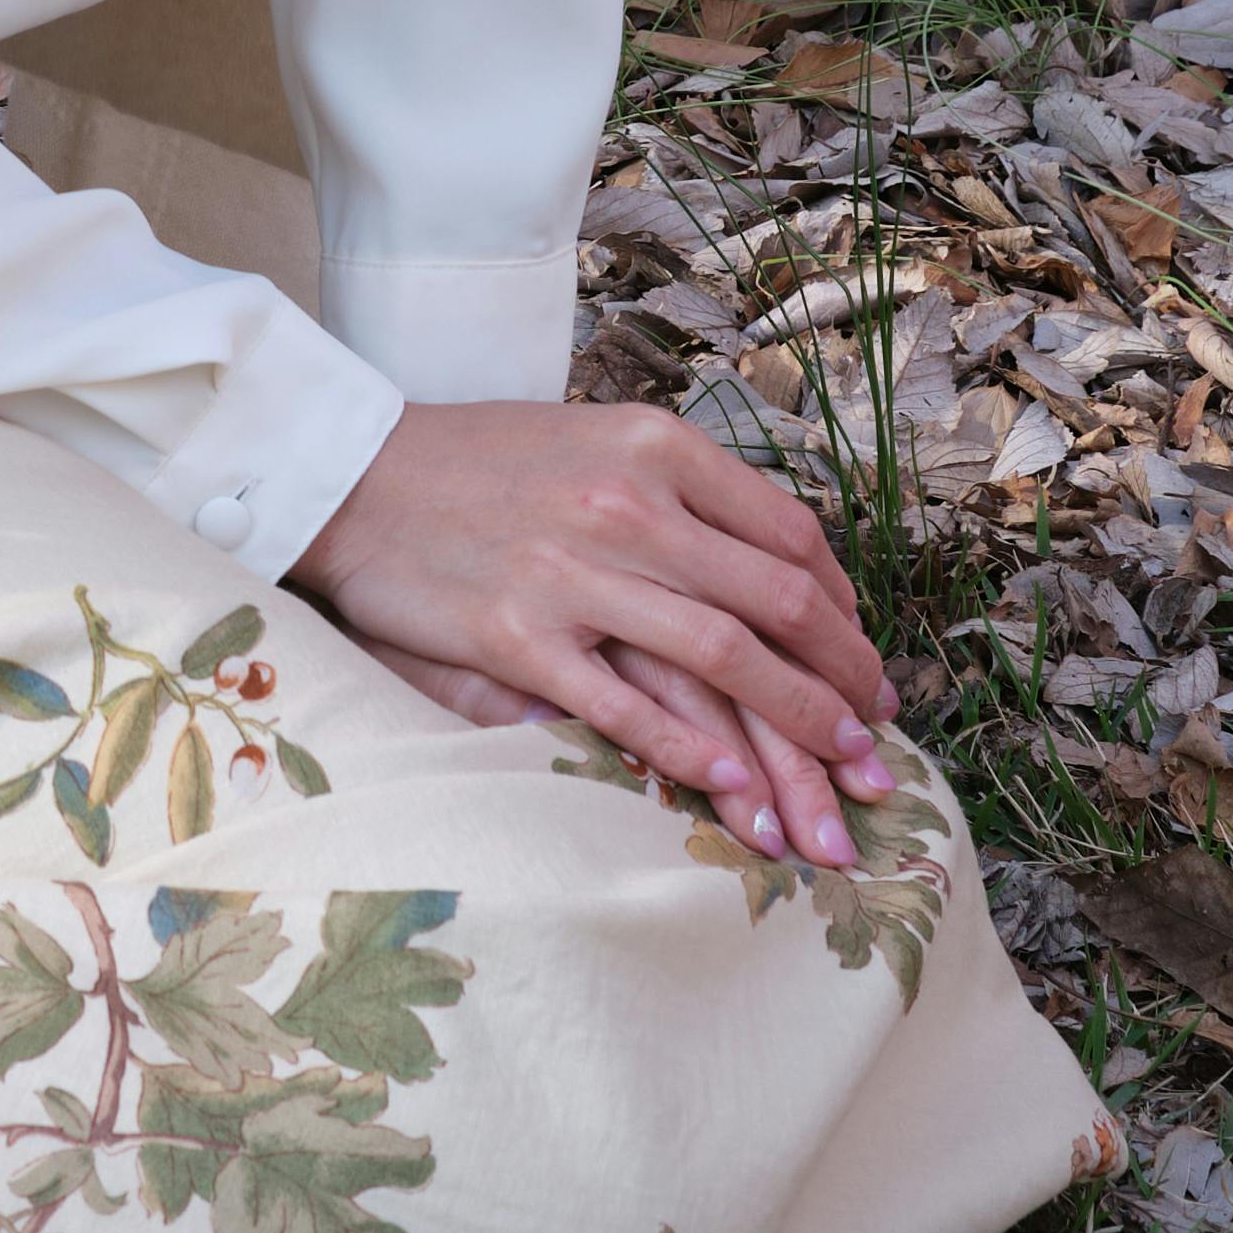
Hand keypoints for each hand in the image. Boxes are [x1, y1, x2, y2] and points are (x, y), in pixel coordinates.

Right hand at [290, 403, 900, 868]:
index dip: (845, 611)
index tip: (862, 663)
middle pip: (778, 604)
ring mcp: (574, 572)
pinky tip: (733, 790)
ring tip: (838, 779)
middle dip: (844, 683)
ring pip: (724, 660)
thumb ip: (683, 497)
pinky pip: (626, 707)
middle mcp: (629, 505)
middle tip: (877, 738)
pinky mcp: (518, 636)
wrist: (356, 475)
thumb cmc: (483, 465)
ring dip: (797, 729)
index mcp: (656, 449)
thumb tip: (776, 571)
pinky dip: (692, 754)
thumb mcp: (598, 442)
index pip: (790, 538)